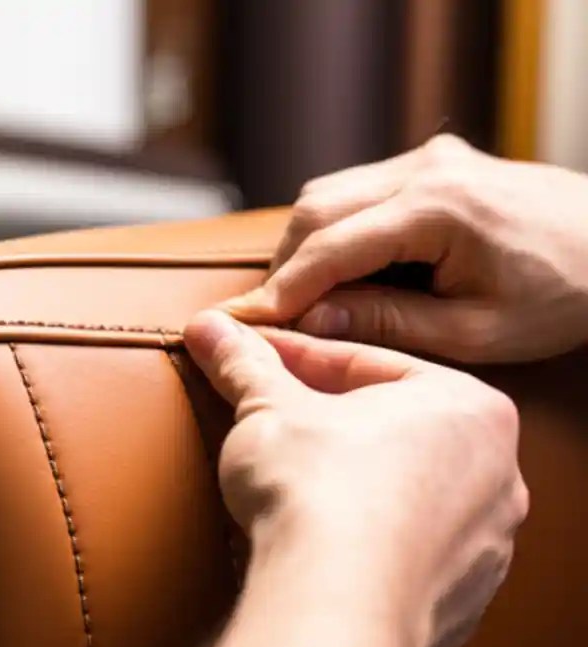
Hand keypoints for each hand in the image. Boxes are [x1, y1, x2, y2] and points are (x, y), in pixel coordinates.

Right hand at [184, 310, 526, 646]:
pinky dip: (369, 544)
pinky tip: (322, 544)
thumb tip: (210, 327)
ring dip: (354, 484)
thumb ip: (245, 364)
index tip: (250, 357)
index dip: (294, 358)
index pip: (365, 365)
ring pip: (407, 494)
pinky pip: (408, 555)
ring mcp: (486, 544)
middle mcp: (499, 473)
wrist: (335, 604)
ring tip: (292, 486)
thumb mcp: (268, 409)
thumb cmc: (318, 490)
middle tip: (268, 416)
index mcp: (469, 406)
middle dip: (330, 421)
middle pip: (394, 428)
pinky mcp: (461, 601)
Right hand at [222, 133, 587, 361]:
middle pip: (317, 210)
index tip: (245, 323)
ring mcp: (429, 158)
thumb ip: (388, 322)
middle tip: (267, 318)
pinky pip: (357, 190)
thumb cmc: (564, 295)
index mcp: (440, 209)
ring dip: (305, 246)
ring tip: (302, 301)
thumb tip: (310, 320)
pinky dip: (334, 230)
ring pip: (328, 194)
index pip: (331, 247)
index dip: (282, 290)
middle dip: (285, 267)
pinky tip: (338, 271)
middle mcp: (428, 169)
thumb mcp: (476, 332)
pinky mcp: (432, 162)